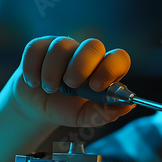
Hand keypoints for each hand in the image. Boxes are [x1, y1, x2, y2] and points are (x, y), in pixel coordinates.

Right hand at [12, 36, 135, 126]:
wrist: (37, 107)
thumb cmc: (66, 108)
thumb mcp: (85, 116)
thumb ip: (105, 113)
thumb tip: (128, 106)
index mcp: (102, 69)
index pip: (118, 58)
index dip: (110, 68)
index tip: (96, 87)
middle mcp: (85, 55)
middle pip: (93, 45)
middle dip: (82, 65)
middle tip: (71, 85)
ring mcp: (63, 47)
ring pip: (61, 46)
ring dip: (52, 72)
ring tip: (50, 89)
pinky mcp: (40, 47)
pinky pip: (36, 49)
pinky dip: (33, 70)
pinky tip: (34, 82)